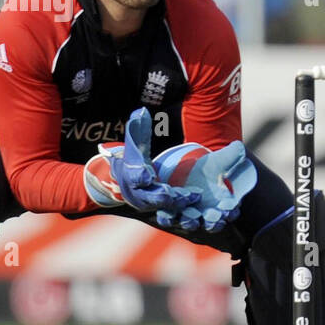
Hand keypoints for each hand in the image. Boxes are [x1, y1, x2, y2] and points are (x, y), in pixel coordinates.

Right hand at [83, 108, 201, 211]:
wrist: (126, 181)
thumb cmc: (133, 160)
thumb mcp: (135, 145)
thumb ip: (138, 129)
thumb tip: (141, 111)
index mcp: (131, 176)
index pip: (134, 176)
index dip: (139, 175)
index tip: (147, 173)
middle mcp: (140, 194)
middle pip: (151, 196)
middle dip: (163, 194)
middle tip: (176, 192)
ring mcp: (151, 204)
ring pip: (163, 207)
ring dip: (177, 204)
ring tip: (192, 198)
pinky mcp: (161, 210)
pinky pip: (171, 214)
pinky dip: (182, 212)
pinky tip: (197, 210)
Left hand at [152, 141, 257, 231]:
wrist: (182, 169)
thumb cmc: (205, 168)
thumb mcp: (217, 161)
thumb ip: (231, 155)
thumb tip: (239, 146)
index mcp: (222, 205)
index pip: (229, 213)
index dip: (230, 212)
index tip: (230, 207)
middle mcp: (206, 215)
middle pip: (211, 223)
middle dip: (213, 220)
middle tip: (214, 215)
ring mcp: (188, 216)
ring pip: (190, 223)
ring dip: (191, 221)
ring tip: (191, 214)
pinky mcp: (170, 213)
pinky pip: (169, 218)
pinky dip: (169, 217)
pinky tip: (168, 212)